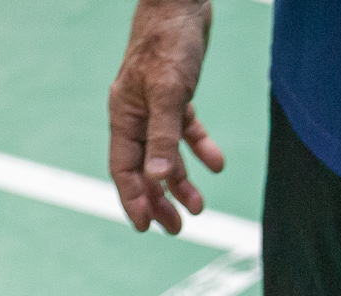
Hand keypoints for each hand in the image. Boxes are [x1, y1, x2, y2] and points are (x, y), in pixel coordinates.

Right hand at [107, 0, 223, 233]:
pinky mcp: (177, 94)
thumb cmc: (168, 43)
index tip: (145, 228)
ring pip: (166, 154)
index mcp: (124, 116)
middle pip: (144, 168)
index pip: (124, 169)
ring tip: (199, 208)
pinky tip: (216, 165)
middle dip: (159, 200)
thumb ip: (163, 137)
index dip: (133, 200)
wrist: (181, 1)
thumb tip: (158, 180)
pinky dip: (200, 148)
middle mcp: (136, 115)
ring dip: (181, 182)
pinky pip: (186, 130)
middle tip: (176, 229)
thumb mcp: (168, 93)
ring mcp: (156, 106)